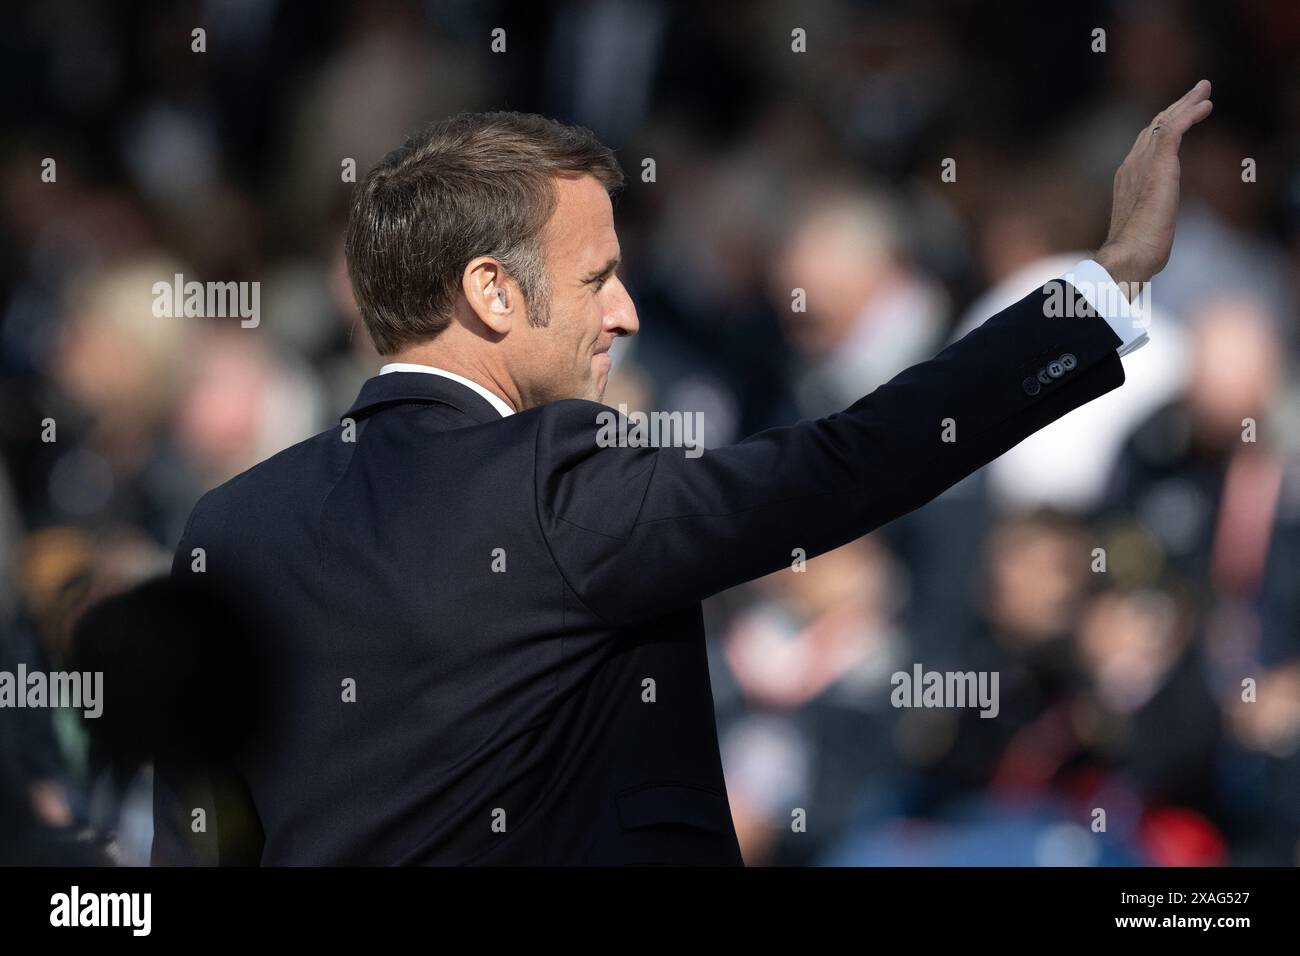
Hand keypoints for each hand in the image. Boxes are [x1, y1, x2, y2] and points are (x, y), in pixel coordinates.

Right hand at [1096, 79, 1212, 288]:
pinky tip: (1205, 106)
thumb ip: (1150, 217)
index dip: (1163, 129)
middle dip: (1175, 108)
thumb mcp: (1145, 227)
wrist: (1130, 253)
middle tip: (1195, 94)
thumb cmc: (1136, 251)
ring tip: (1203, 91)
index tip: (1179, 118)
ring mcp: (1143, 162)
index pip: (1145, 146)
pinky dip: (1189, 114)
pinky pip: (1174, 128)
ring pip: (1165, 122)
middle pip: (1154, 127)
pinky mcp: (1159, 163)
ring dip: (1186, 104)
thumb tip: (1155, 233)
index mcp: (1127, 178)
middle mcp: (1131, 165)